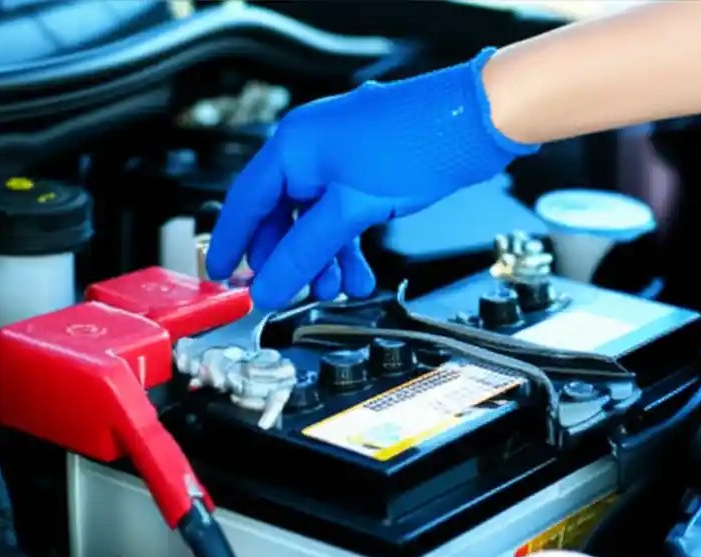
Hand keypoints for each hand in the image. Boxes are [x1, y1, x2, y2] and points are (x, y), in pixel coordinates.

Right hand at [206, 48, 538, 308]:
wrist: (479, 121)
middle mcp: (313, 147)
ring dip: (322, 259)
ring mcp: (342, 158)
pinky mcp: (369, 170)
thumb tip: (271, 283)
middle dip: (286, 257)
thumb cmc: (419, 141)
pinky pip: (342, 215)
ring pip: (315, 220)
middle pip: (281, 214)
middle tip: (285, 290)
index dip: (232, 241)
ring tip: (333, 289)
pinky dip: (346, 246)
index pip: (246, 200)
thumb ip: (306, 251)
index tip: (222, 272)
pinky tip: (358, 274)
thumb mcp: (351, 209)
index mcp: (295, 145)